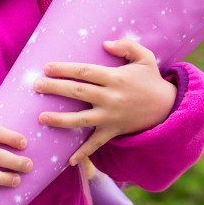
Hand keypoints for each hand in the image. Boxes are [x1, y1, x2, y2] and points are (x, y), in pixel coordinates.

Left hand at [34, 39, 176, 167]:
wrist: (167, 107)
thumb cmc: (150, 80)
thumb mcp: (145, 57)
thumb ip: (127, 46)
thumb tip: (105, 44)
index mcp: (115, 78)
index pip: (84, 72)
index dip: (65, 69)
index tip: (47, 67)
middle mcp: (111, 98)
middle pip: (78, 92)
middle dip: (55, 88)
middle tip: (36, 85)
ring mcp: (111, 117)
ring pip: (81, 119)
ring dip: (60, 120)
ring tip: (41, 118)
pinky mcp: (113, 131)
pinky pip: (96, 144)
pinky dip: (83, 153)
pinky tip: (68, 161)